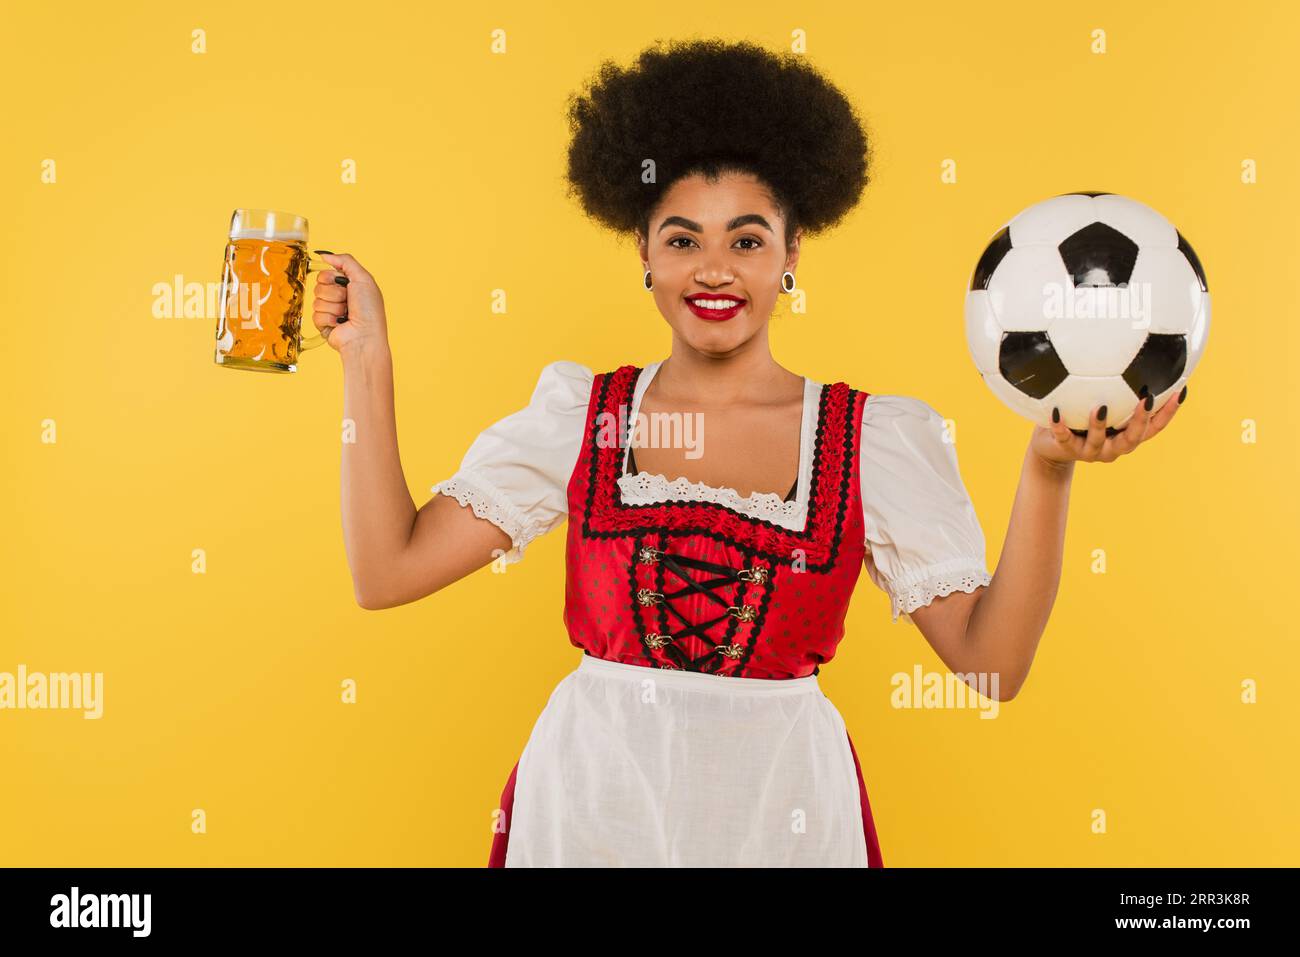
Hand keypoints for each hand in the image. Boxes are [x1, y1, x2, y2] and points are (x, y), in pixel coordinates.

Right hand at [310, 252, 387, 354]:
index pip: (325, 274)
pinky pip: (315, 314)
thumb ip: (345, 261)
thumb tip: (325, 255)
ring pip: (317, 299)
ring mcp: (330, 311)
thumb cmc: (369, 310)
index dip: (331, 278)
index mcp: (347, 286)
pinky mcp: (323, 324)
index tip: (344, 284)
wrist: (365, 336)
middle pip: (319, 285)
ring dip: (334, 306)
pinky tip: (340, 323)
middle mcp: (338, 297)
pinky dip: (329, 318)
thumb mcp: (363, 278)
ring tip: (346, 314)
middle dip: (334, 293)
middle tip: (347, 301)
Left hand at [1030, 387, 1186, 466]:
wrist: (1053, 447)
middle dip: (1141, 420)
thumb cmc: (1083, 418)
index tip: (1181, 390)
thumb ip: (1118, 384)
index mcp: (1127, 435)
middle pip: (1133, 438)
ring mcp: (1090, 451)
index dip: (1169, 412)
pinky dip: (1060, 425)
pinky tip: (1055, 411)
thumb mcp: (1102, 401)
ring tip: (1099, 407)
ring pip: (1098, 441)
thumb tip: (1135, 346)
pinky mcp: (1066, 449)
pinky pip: (1063, 437)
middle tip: (1146, 399)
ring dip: (1099, 425)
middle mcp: (1113, 447)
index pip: (1155, 426)